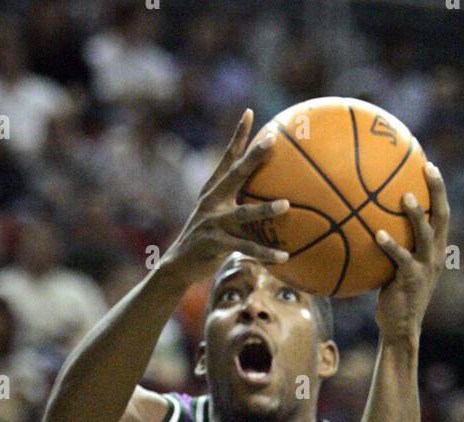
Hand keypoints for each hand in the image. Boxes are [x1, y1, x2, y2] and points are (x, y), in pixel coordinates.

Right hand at [162, 109, 288, 284]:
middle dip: (254, 156)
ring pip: (243, 213)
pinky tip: (284, 256)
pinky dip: (266, 253)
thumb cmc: (206, 242)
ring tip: (286, 205)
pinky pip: (245, 248)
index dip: (238, 135)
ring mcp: (212, 222)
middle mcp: (212, 202)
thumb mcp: (219, 220)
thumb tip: (272, 202)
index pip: (227, 158)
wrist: (177, 266)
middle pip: (235, 174)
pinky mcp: (214, 244)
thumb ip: (240, 208)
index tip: (250, 112)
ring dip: (265, 209)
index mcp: (213, 192)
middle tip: (272, 140)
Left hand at [374, 162, 448, 342]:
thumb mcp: (396, 267)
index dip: (439, 189)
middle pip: (441, 216)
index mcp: (434, 249)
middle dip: (437, 190)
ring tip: (405, 196)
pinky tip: (377, 234)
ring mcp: (425, 268)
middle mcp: (435, 255)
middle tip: (428, 168)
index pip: (441, 214)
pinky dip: (391, 245)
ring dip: (416, 214)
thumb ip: (392, 245)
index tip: (430, 165)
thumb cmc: (394, 296)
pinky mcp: (411, 280)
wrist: (401, 327)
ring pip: (425, 234)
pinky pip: (402, 258)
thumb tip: (366, 222)